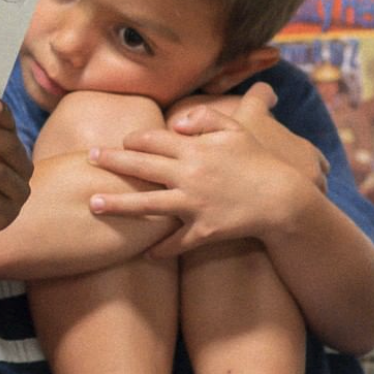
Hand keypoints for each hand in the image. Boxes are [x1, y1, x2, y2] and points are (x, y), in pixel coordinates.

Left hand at [86, 88, 305, 256]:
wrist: (284, 200)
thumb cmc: (259, 162)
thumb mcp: (237, 131)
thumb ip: (205, 118)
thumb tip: (174, 121)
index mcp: (195, 149)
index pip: (152, 138)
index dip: (133, 138)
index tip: (122, 141)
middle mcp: (189, 175)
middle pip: (140, 166)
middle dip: (111, 161)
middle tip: (89, 158)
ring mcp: (194, 204)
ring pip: (147, 204)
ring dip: (117, 205)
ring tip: (92, 204)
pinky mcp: (204, 230)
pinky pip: (176, 243)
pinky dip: (160, 250)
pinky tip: (144, 254)